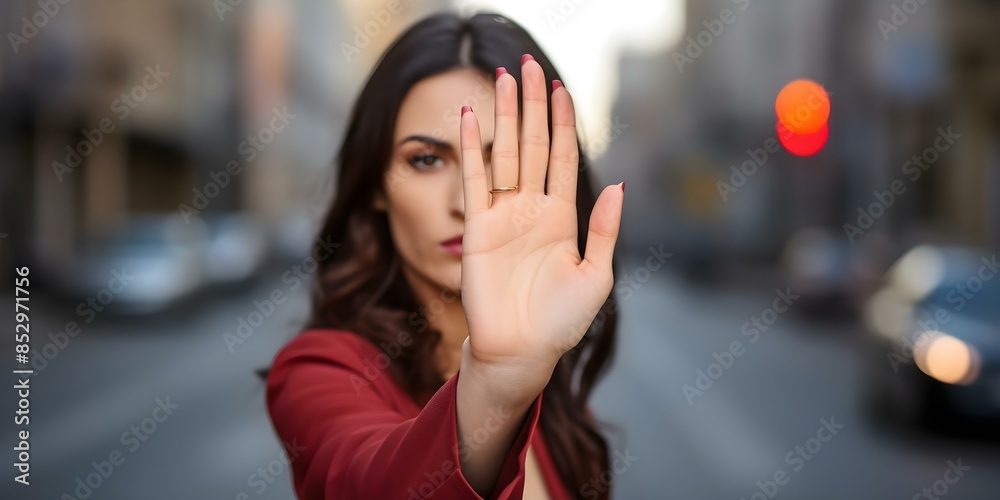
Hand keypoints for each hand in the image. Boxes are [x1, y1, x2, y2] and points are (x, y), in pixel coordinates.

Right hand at [458, 55, 623, 375]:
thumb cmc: (561, 321)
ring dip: (505, 115)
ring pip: (504, 153)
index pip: (561, 157)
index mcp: (561, 216)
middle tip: (529, 65)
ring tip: (505, 77)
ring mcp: (502, 215)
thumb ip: (605, 230)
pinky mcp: (476, 228)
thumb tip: (619, 185)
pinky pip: (474, 179)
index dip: (562, 123)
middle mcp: (531, 209)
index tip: (562, 89)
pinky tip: (474, 116)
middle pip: (532, 145)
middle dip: (533, 106)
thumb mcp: (597, 275)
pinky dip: (473, 147)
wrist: (522, 351)